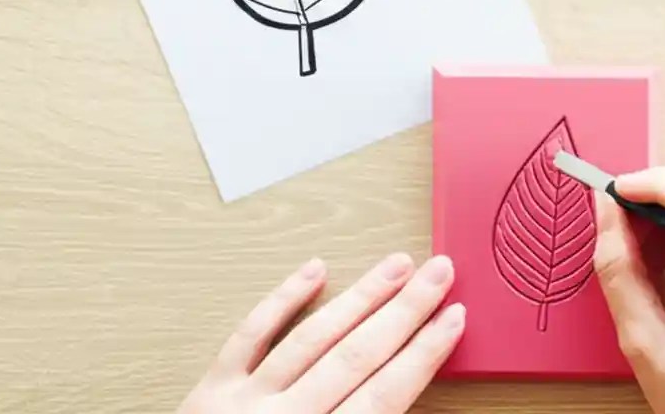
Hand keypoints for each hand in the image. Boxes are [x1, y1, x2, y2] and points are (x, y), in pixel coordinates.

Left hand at [178, 254, 463, 413]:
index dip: (424, 353)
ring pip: (313, 337)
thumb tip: (399, 400)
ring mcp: (245, 402)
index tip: (454, 318)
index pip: (385, 395)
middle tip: (439, 271)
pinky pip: (250, 334)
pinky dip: (283, 299)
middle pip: (358, 356)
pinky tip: (315, 269)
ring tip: (396, 265)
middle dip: (406, 310)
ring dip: (360, 297)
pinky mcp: (210, 391)